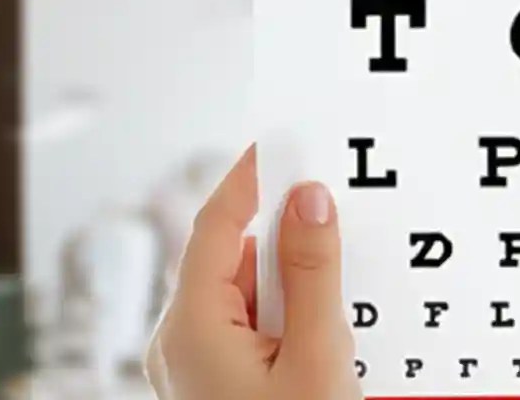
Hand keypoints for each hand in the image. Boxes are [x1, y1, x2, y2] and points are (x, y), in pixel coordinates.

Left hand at [145, 147, 361, 399]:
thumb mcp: (316, 355)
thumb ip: (312, 274)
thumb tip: (307, 200)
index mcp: (190, 329)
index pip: (215, 225)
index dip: (251, 178)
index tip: (285, 144)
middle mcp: (179, 344)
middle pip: (233, 258)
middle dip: (287, 240)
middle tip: (337, 220)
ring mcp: (194, 366)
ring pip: (244, 294)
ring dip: (292, 286)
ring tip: (339, 311)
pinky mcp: (215, 383)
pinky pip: (249, 325)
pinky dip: (286, 315)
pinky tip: (323, 333)